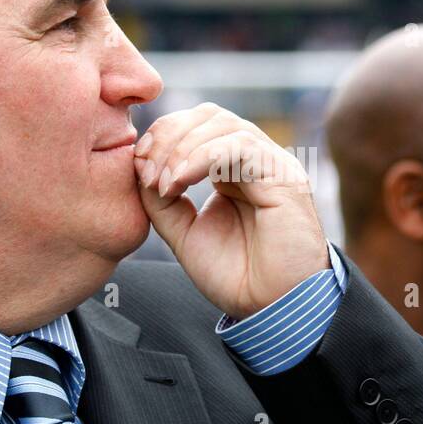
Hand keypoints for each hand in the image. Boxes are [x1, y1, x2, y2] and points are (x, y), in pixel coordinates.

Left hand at [132, 103, 329, 317]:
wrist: (272, 308)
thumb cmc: (237, 277)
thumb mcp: (184, 233)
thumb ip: (162, 201)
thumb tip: (139, 166)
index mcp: (234, 170)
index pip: (196, 125)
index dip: (162, 136)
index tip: (138, 166)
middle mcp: (256, 161)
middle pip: (208, 115)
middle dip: (169, 135)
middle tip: (147, 172)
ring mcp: (272, 165)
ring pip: (223, 125)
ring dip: (182, 149)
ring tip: (164, 185)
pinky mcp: (284, 177)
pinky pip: (240, 146)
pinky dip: (202, 157)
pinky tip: (180, 183)